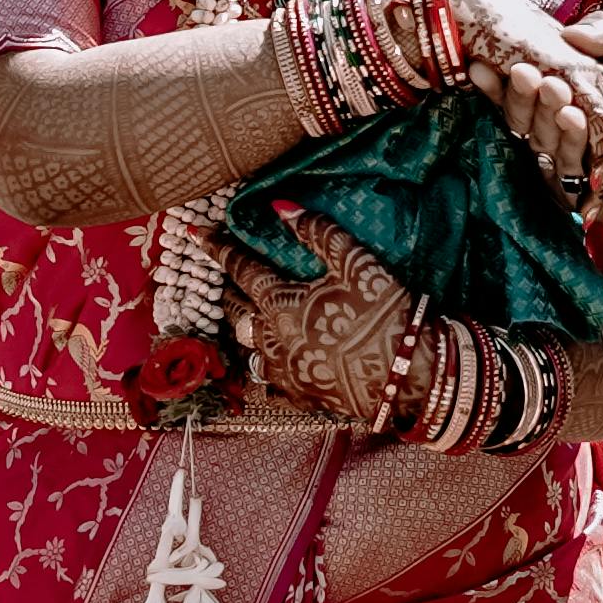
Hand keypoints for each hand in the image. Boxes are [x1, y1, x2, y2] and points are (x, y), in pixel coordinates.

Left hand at [217, 205, 416, 424]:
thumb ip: (318, 232)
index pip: (240, 268)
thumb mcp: (356, 264)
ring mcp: (284, 371)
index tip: (194, 233)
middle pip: (236, 312)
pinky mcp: (300, 396)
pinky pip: (271, 380)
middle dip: (225, 292)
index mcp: (280, 303)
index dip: (217, 248)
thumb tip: (281, 205)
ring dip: (246, 330)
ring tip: (249, 319)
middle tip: (219, 280)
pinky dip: (270, 364)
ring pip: (249, 348)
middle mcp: (272, 338)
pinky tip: (278, 358)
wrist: (408, 379)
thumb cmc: (383, 314)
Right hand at [441, 0, 602, 230]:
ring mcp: (575, 161)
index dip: (509, 77)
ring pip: (543, 139)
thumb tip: (571, 31)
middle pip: (530, 114)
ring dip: (545, 113)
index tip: (490, 58)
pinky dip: (569, 142)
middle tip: (523, 68)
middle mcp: (568, 128)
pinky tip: (573, 116)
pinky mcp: (585, 193)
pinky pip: (566, 170)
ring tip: (553, 87)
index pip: (532, 87)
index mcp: (575, 96)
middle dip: (525, 92)